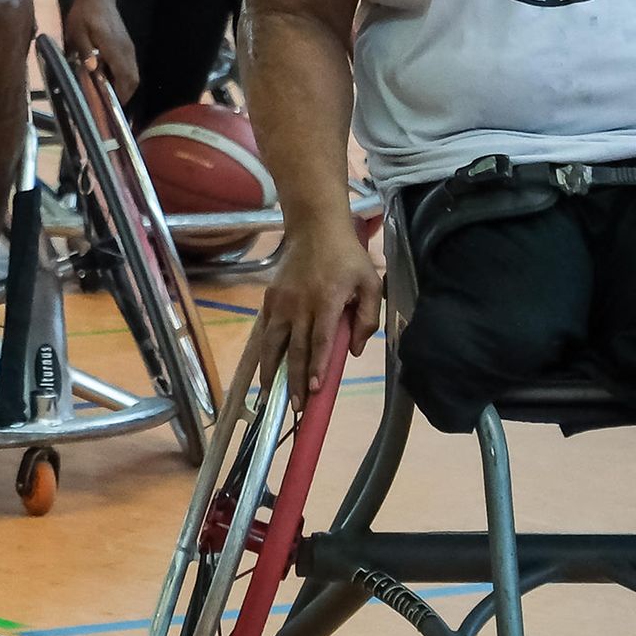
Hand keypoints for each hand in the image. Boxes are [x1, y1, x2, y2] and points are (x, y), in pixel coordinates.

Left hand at [64, 0, 140, 109]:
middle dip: (123, 95)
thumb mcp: (78, 32)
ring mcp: (128, 48)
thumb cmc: (85, 13)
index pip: (126, 78)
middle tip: (106, 105)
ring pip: (132, 74)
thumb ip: (85, 50)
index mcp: (116, 49)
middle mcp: (127, 51)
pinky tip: (105, 79)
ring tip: (104, 95)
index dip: (121, 96)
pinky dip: (121, 77)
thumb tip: (92, 69)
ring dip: (122, 86)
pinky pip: (128, 66)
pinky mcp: (126, 45)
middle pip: (133, 80)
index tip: (110, 108)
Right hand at [237, 223, 380, 411]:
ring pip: (273, 342)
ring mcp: (281, 302)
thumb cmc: (348, 257)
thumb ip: (366, 318)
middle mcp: (299, 305)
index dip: (318, 366)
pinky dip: (264, 350)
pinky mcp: (270, 299)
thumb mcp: (371, 283)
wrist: (314, 228)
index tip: (315, 389)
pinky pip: (266, 330)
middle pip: (295, 348)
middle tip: (296, 406)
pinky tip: (266, 366)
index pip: (320, 340)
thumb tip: (353, 349)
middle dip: (295, 379)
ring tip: (271, 393)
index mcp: (325, 301)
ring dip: (272, 370)